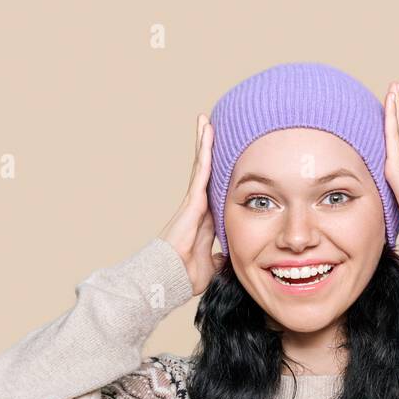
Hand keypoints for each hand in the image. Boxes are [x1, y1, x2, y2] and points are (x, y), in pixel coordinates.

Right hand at [159, 113, 225, 295]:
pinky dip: (205, 150)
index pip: (214, 192)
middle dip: (209, 152)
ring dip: (204, 143)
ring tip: (207, 121)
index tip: (224, 161)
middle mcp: (198, 206)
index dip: (218, 175)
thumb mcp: (212, 266)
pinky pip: (201, 169)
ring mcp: (194, 201)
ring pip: (201, 166)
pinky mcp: (192, 198)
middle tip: (212, 129)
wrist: (171, 277)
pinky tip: (208, 131)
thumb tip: (227, 260)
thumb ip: (220, 259)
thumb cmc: (184, 274)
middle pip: (206, 173)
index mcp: (205, 219)